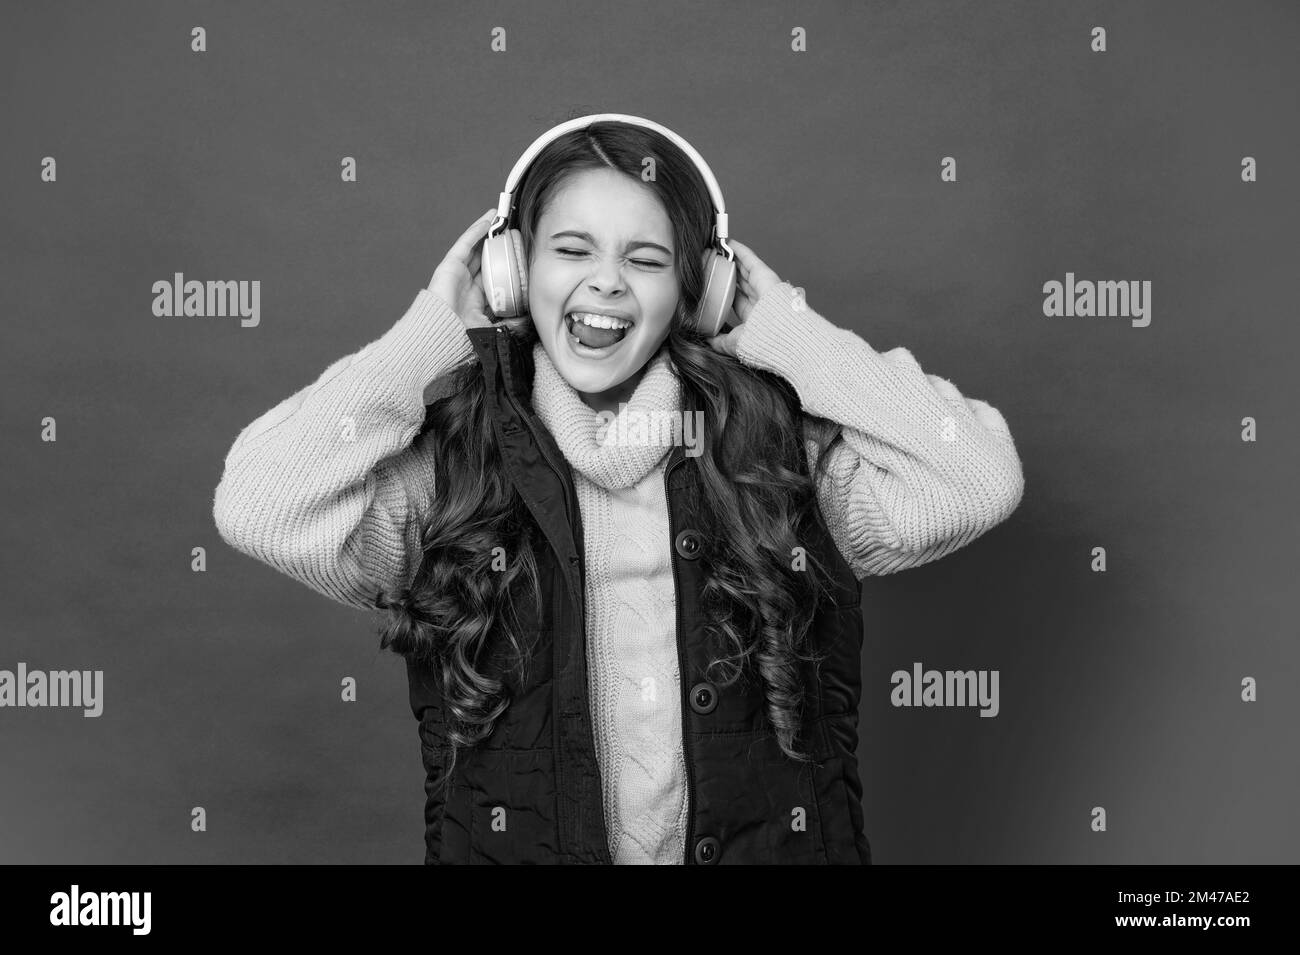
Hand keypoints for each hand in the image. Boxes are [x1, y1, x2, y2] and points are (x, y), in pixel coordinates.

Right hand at [429, 208, 532, 334]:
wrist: (442, 337)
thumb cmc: (462, 338)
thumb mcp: (494, 329)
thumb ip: (510, 323)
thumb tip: (529, 318)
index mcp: (478, 300)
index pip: (495, 276)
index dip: (506, 264)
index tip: (521, 254)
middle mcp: (468, 285)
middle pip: (486, 259)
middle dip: (499, 245)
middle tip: (513, 232)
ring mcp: (458, 274)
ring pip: (476, 248)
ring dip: (489, 232)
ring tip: (502, 218)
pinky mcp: (449, 266)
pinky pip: (465, 244)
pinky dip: (476, 231)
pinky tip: (488, 220)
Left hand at [707, 238, 781, 356]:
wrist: (781, 337)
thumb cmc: (763, 343)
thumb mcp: (734, 344)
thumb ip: (720, 341)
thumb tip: (706, 339)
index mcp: (752, 316)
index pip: (734, 298)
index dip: (722, 289)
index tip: (709, 283)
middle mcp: (758, 300)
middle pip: (738, 281)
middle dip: (724, 272)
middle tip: (708, 262)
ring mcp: (762, 286)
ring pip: (743, 268)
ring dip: (729, 258)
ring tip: (714, 249)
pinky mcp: (765, 276)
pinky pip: (750, 259)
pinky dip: (739, 250)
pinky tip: (727, 242)